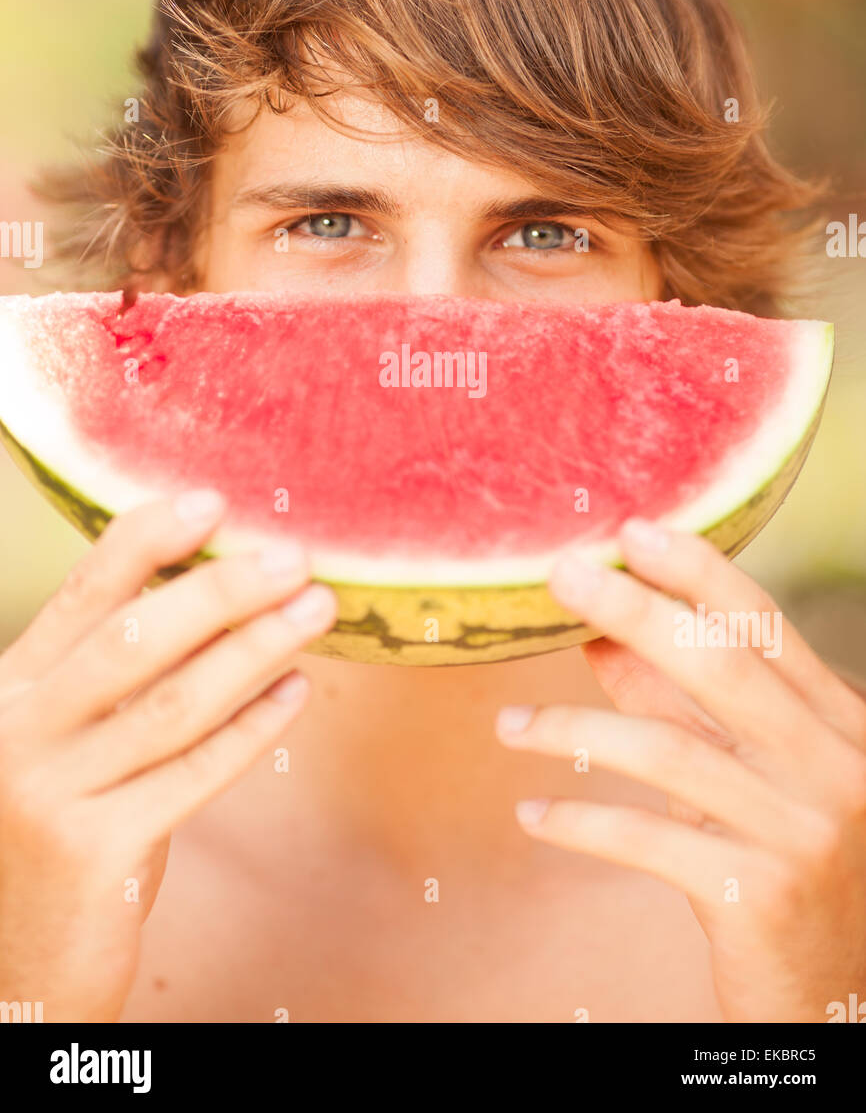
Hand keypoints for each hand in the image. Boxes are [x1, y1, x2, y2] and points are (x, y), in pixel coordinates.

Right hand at [0, 491, 335, 1021]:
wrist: (16, 958)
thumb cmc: (60, 827)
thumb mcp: (66, 740)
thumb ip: (113, 676)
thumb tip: (217, 592)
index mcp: (11, 687)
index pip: (83, 592)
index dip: (147, 539)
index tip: (212, 500)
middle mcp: (18, 731)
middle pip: (135, 638)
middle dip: (223, 589)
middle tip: (294, 558)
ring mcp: (50, 793)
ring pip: (176, 702)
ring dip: (257, 648)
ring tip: (316, 611)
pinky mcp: (93, 852)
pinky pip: (194, 774)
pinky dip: (253, 728)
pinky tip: (296, 692)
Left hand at [496, 520, 865, 1022]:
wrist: (843, 994)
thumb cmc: (786, 859)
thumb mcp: (747, 772)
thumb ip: (682, 704)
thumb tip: (601, 633)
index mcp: (838, 722)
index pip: (764, 626)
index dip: (698, 571)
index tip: (633, 529)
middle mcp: (833, 766)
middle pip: (722, 665)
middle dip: (636, 610)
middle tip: (561, 575)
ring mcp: (802, 832)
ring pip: (672, 751)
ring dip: (576, 729)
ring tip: (509, 725)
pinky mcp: (761, 896)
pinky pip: (650, 840)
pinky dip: (581, 822)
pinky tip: (533, 812)